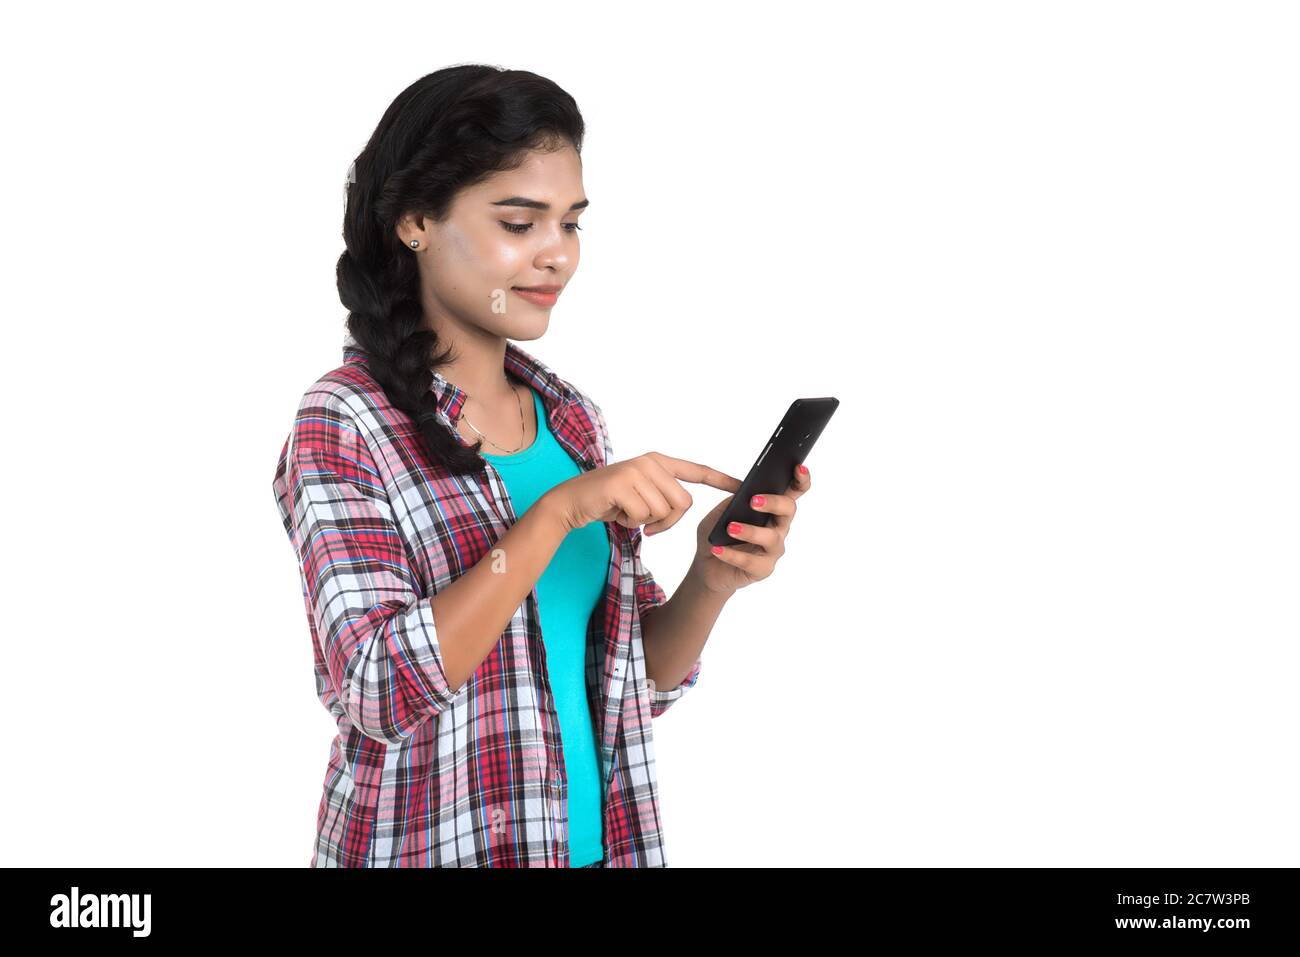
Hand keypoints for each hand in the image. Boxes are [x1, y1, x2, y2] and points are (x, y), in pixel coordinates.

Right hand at [549, 452, 741, 533]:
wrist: (570, 502)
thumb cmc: (608, 503)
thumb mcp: (641, 498)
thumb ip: (663, 497)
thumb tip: (683, 508)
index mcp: (658, 462)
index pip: (696, 470)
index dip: (720, 479)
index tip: (741, 486)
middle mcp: (650, 462)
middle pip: (683, 503)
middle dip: (667, 521)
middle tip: (645, 523)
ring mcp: (636, 471)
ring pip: (663, 511)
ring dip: (645, 522)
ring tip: (624, 512)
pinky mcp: (622, 484)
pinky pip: (644, 516)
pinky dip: (630, 523)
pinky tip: (615, 513)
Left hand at [689, 462, 812, 594]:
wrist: (708, 566)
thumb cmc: (719, 534)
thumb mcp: (720, 512)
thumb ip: (733, 501)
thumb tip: (743, 491)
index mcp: (772, 509)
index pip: (793, 491)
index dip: (801, 479)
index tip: (798, 468)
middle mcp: (778, 527)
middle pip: (788, 510)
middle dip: (774, 502)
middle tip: (753, 501)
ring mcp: (773, 549)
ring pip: (771, 538)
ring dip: (751, 531)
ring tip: (730, 527)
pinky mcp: (763, 569)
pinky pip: (750, 561)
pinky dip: (732, 554)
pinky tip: (717, 549)